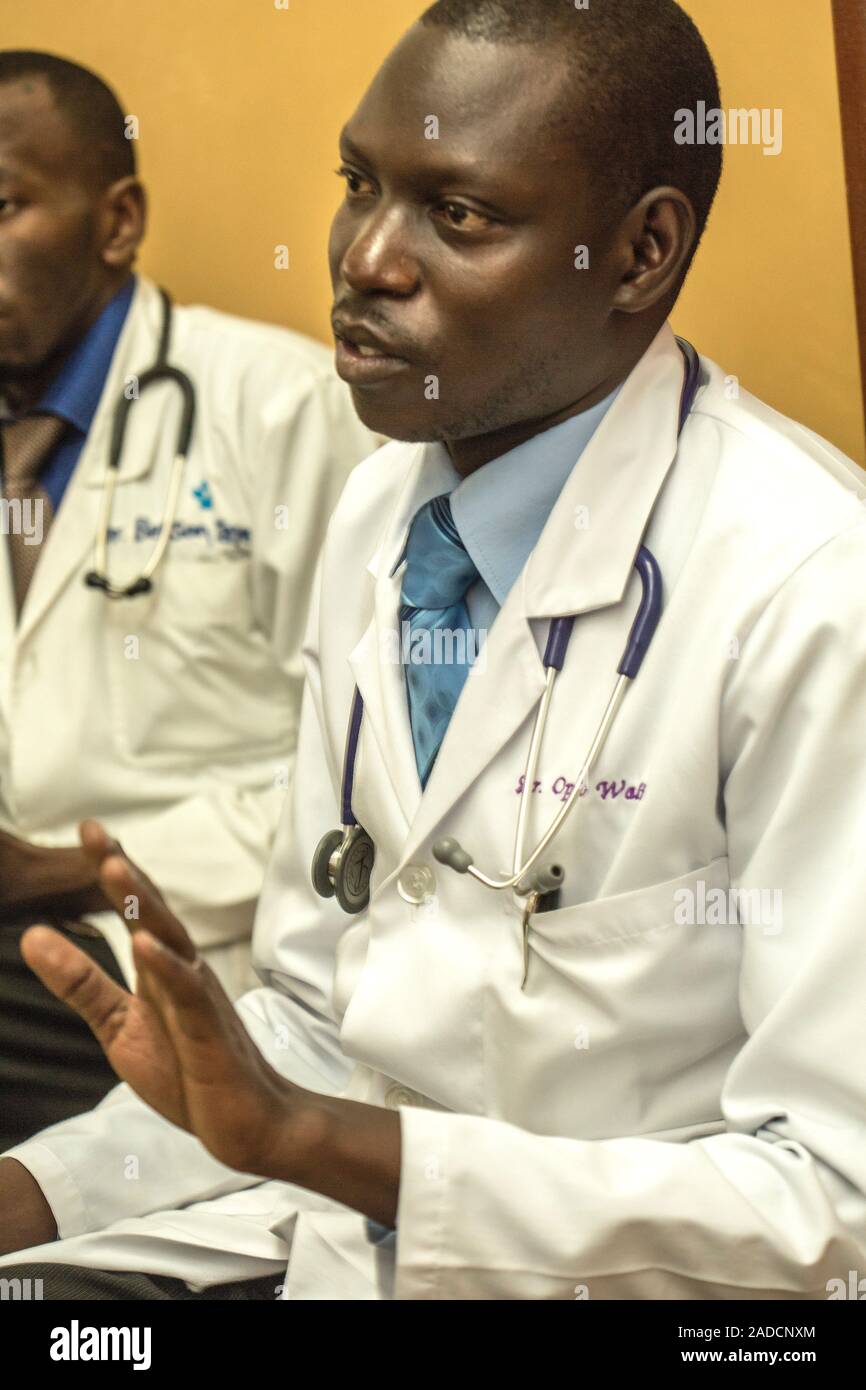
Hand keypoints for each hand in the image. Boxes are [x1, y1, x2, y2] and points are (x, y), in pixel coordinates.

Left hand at [20, 820, 303, 1175]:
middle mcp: (183, 970)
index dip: (112, 869)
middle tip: (94, 833)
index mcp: (161, 967)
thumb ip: (79, 982)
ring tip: (113, 870)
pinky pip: (188, 992)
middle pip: (152, 910)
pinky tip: (144, 945)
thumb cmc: (190, 1069)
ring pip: (171, 939)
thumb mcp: (118, 1025)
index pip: (134, 909)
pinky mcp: (208, 1030)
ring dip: (143, 903)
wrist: (247, 1120)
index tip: (87, 830)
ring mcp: (199, 997)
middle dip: (123, 870)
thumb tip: (30, 937)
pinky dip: (167, 967)